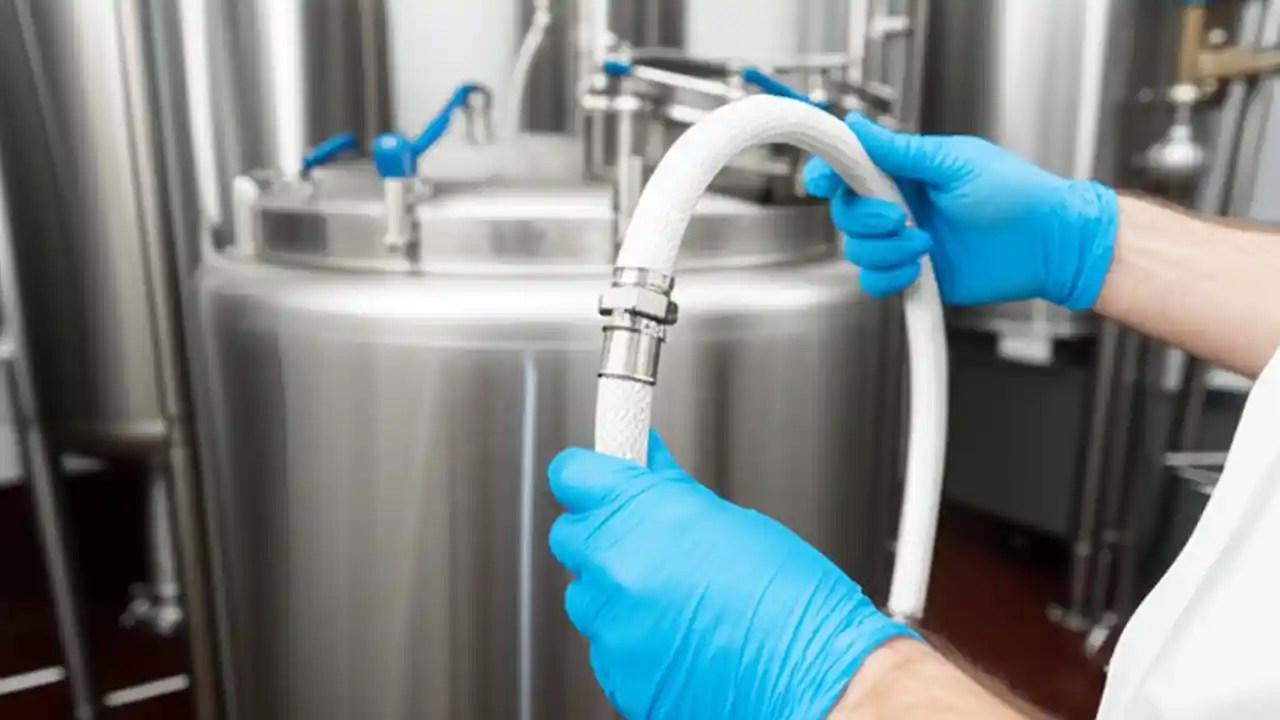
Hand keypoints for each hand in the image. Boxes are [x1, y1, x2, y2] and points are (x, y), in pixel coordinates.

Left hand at [547, 432, 917, 719]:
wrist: (815, 683)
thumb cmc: (793, 605)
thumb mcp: (734, 521)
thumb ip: (672, 493)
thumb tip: (647, 467)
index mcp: (645, 515)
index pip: (573, 473)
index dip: (591, 471)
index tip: (603, 474)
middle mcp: (617, 568)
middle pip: (571, 534)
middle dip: (604, 530)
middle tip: (648, 535)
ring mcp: (612, 625)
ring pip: (586, 592)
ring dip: (617, 586)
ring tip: (675, 593)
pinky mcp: (616, 673)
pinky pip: (605, 639)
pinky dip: (631, 632)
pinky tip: (678, 630)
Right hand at [804, 114, 1118, 309]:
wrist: (1051, 243)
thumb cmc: (1018, 195)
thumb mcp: (955, 163)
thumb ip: (900, 150)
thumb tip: (857, 124)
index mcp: (905, 171)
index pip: (848, 169)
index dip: (827, 174)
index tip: (821, 182)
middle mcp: (898, 205)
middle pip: (845, 213)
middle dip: (864, 218)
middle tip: (901, 217)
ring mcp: (904, 241)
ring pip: (856, 249)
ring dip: (884, 250)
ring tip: (925, 245)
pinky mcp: (913, 275)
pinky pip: (874, 281)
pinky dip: (889, 277)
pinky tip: (918, 269)